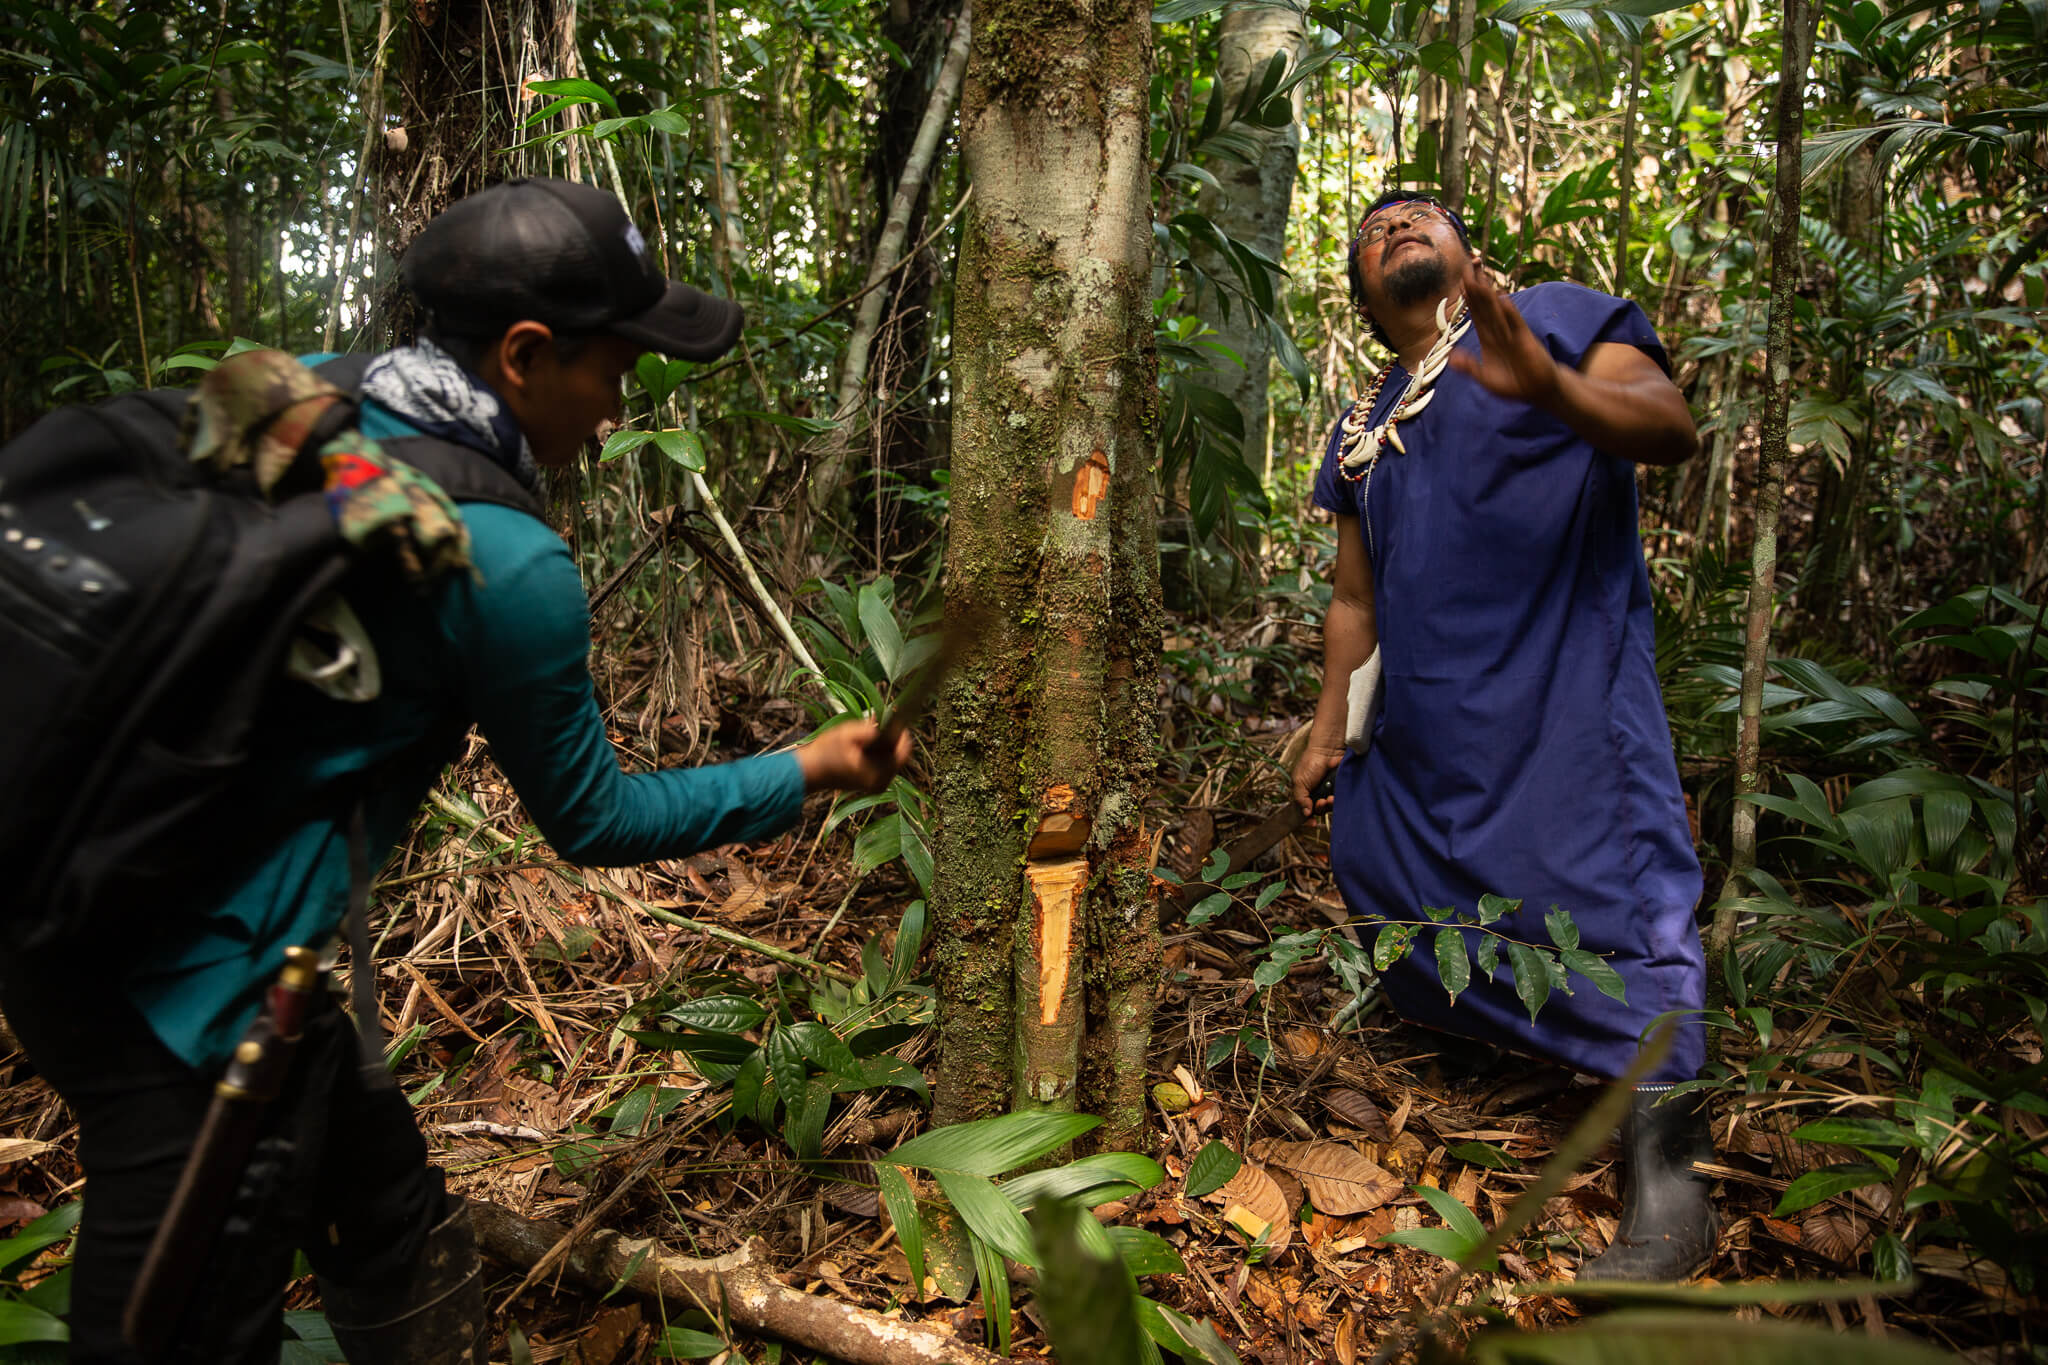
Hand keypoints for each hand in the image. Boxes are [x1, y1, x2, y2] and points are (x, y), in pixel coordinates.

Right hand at [796, 717, 911, 793]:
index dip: (902, 734)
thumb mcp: (845, 734)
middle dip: (890, 738)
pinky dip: (878, 753)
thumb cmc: (824, 753)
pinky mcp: (871, 784)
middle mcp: (880, 783)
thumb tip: (884, 727)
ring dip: (883, 745)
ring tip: (866, 734)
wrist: (808, 772)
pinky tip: (863, 744)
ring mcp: (876, 785)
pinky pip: (883, 764)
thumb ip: (868, 730)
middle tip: (877, 723)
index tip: (895, 719)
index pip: (904, 752)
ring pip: (891, 759)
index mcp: (877, 774)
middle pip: (898, 755)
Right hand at [1291, 743, 1343, 817]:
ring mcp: (1330, 792)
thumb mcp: (1299, 781)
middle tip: (1321, 802)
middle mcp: (1318, 794)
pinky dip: (1338, 800)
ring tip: (1329, 798)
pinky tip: (1335, 795)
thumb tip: (1305, 814)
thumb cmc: (1311, 762)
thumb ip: (1300, 798)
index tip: (1311, 823)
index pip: (1305, 811)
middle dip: (1320, 809)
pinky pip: (1342, 800)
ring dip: (1330, 805)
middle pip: (1319, 811)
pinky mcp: (1341, 789)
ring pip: (1331, 807)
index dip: (1308, 819)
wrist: (1328, 750)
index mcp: (1306, 793)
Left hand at [1447, 259, 1560, 408]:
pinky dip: (1508, 313)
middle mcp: (1499, 330)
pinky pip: (1515, 325)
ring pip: (1497, 309)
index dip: (1469, 294)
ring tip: (1480, 274)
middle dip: (1477, 284)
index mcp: (1488, 337)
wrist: (1537, 391)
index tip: (1462, 276)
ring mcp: (1512, 333)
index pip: (1476, 310)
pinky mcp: (1525, 341)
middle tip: (1470, 261)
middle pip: (1485, 303)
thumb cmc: (1513, 383)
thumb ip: (1469, 367)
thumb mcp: (1485, 378)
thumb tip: (1452, 357)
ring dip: (1488, 293)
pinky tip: (1502, 299)